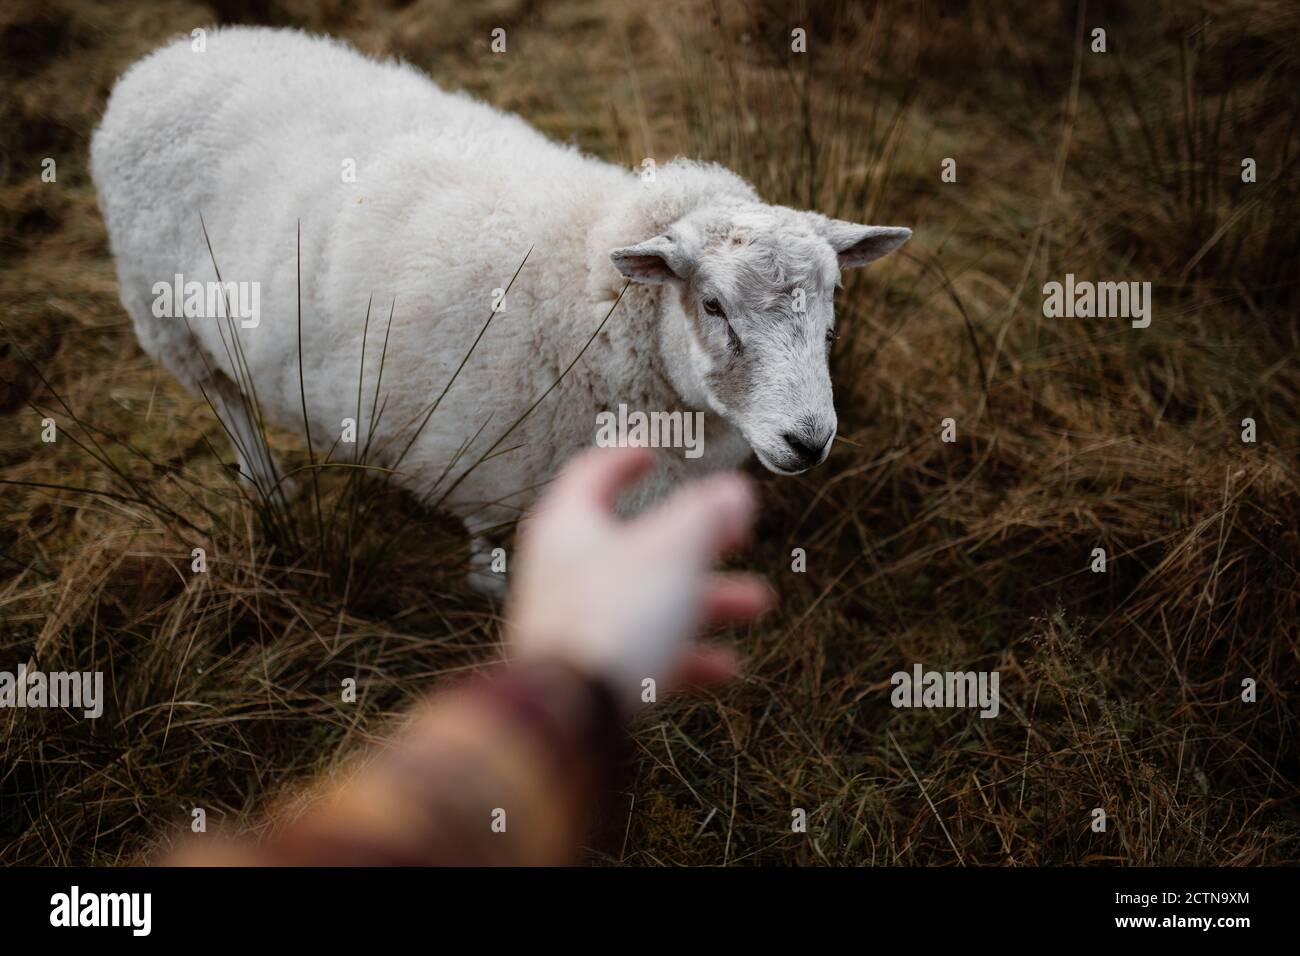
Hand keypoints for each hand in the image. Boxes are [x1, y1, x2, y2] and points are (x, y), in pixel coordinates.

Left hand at [506, 446, 771, 708]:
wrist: (569, 716)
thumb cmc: (611, 619)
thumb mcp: (672, 551)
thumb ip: (707, 516)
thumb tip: (736, 490)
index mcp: (569, 526)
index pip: (592, 474)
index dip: (625, 458)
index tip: (651, 452)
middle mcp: (565, 572)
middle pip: (637, 543)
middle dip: (697, 540)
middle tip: (736, 533)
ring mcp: (575, 624)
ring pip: (649, 600)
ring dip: (707, 599)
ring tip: (758, 602)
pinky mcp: (589, 672)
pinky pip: (644, 654)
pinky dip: (688, 655)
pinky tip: (727, 667)